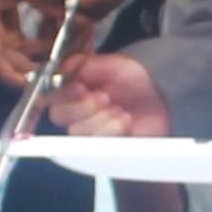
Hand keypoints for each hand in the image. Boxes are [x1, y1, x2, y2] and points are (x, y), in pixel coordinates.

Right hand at [48, 50, 170, 137]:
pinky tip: (125, 120)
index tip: (80, 87)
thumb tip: (63, 67)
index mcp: (73, 89)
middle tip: (104, 97)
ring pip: (77, 131)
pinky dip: (111, 130)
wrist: (162, 101)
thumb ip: (86, 64)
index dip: (60, 92)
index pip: (49, 94)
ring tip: (120, 109)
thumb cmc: (137, 81)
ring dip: (100, 119)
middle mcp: (75, 111)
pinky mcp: (100, 148)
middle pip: (58, 115)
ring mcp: (87, 131)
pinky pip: (95, 145)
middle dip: (82, 106)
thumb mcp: (114, 64)